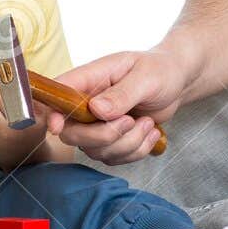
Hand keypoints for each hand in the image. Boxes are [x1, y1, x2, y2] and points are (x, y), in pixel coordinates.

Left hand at [0, 96, 55, 168]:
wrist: (28, 159)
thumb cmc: (33, 132)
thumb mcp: (41, 116)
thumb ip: (33, 98)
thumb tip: (17, 83)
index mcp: (20, 124)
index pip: (2, 99)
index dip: (4, 97)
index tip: (9, 101)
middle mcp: (5, 135)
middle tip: (0, 108)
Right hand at [43, 49, 187, 164]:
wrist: (176, 82)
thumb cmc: (159, 70)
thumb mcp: (145, 77)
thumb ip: (122, 93)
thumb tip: (96, 109)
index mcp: (90, 78)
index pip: (59, 95)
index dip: (51, 113)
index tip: (58, 127)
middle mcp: (87, 103)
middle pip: (72, 133)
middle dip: (103, 136)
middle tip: (130, 121)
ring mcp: (97, 124)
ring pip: (96, 150)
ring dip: (127, 143)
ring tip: (148, 123)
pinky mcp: (111, 141)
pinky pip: (114, 158)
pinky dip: (136, 151)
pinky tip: (150, 132)